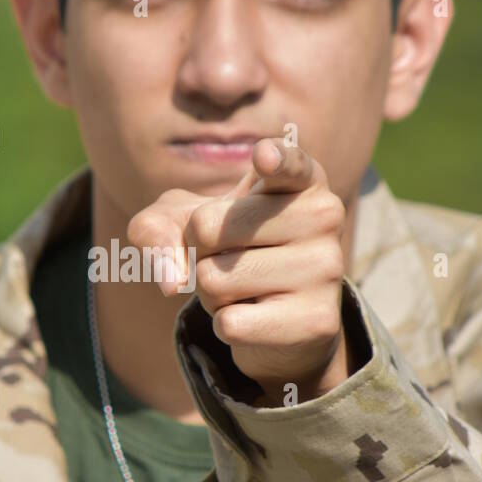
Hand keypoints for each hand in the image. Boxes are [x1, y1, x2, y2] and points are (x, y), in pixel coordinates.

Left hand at [127, 136, 354, 402]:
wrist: (277, 317)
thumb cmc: (228, 250)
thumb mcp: (183, 223)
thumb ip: (156, 228)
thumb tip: (171, 281)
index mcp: (300, 181)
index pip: (288, 162)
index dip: (274, 159)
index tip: (263, 156)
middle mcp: (324, 217)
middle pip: (208, 227)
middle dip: (198, 250)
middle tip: (231, 256)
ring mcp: (326, 270)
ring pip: (214, 279)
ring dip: (211, 293)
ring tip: (245, 289)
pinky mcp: (317, 321)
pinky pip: (231, 322)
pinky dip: (224, 325)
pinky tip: (255, 319)